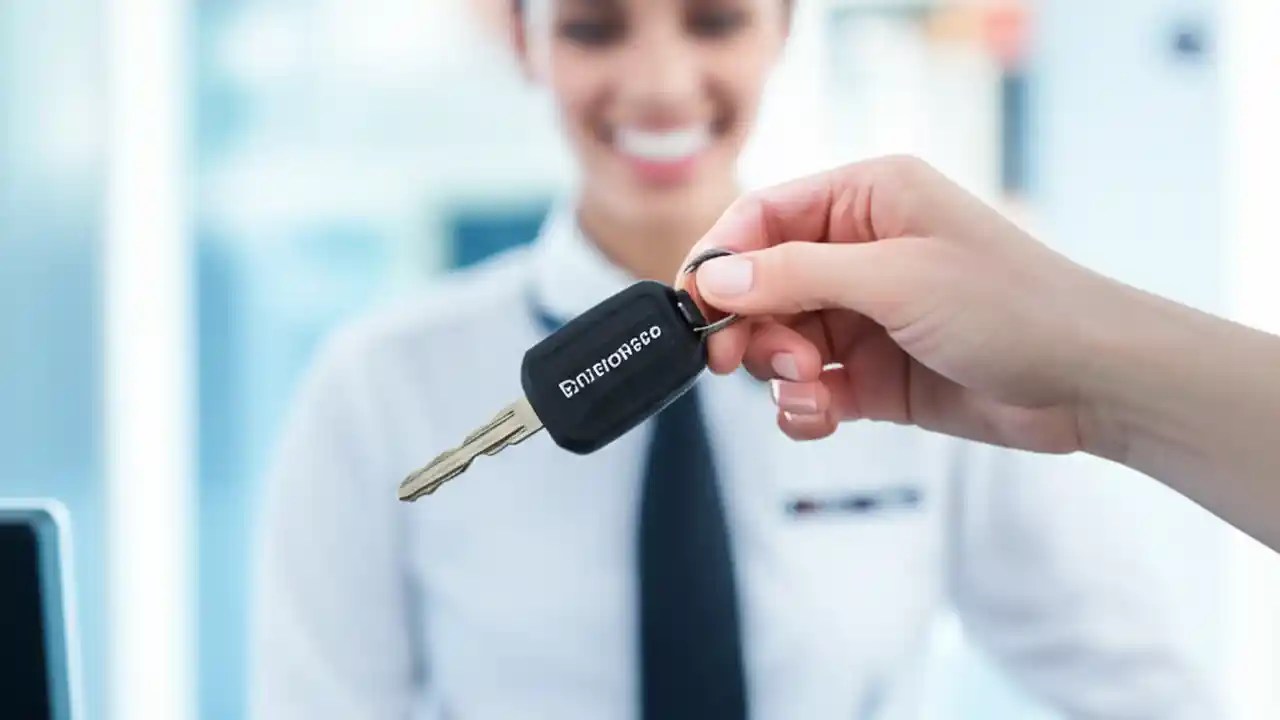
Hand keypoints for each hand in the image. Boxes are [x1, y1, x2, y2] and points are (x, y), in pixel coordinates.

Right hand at [680, 156, 1121, 453]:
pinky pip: (811, 388)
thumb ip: (795, 276)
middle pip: (762, 284)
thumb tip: (711, 277)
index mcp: (868, 199)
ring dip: (779, 369)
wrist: (1089, 382)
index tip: (693, 304)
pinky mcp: (875, 375)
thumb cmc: (1012, 305)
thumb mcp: (894, 278)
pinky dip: (803, 406)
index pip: (764, 217)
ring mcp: (867, 316)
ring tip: (813, 385)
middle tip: (736, 358)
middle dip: (749, 324)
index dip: (721, 257)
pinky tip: (821, 414)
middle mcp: (862, 252)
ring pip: (781, 340)